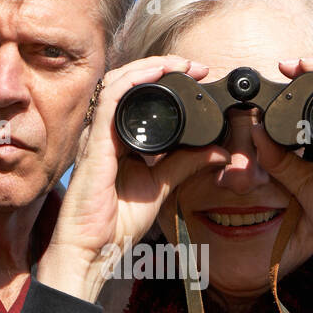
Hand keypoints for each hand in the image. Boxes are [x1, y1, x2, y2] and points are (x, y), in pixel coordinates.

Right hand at [36, 56, 230, 302]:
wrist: (93, 249)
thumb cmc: (116, 223)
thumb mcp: (161, 186)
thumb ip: (186, 165)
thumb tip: (218, 151)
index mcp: (120, 139)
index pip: (139, 95)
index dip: (166, 79)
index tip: (199, 76)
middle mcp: (106, 131)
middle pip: (128, 82)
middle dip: (162, 66)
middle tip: (195, 66)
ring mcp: (98, 135)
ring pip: (118, 82)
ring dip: (150, 67)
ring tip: (180, 64)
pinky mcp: (94, 142)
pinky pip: (110, 100)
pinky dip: (132, 81)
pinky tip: (154, 73)